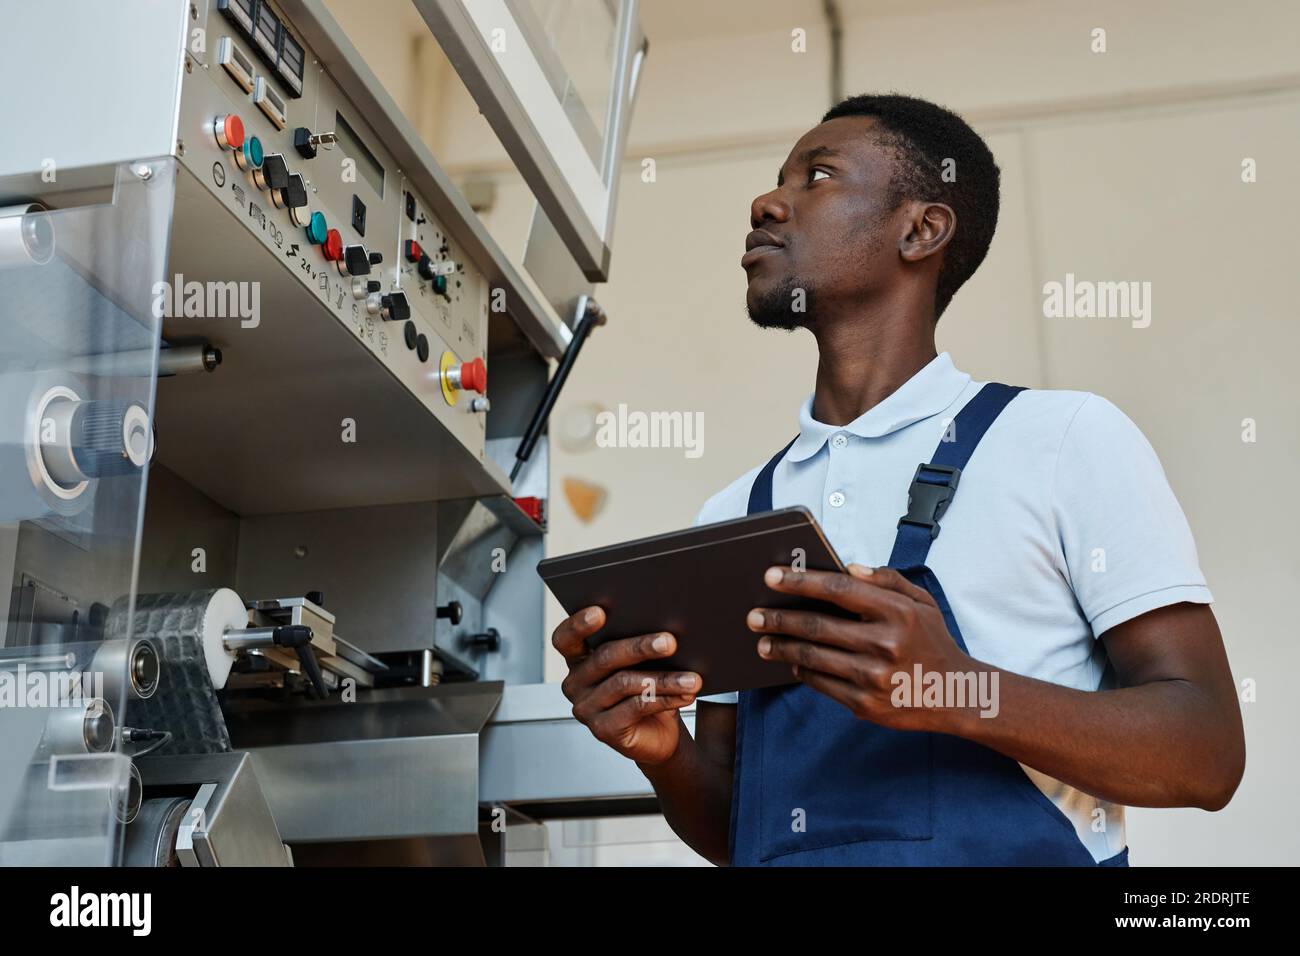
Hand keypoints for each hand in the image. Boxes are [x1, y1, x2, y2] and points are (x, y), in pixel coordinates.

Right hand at [553, 606, 700, 765]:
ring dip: (664, 679)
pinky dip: (665, 699)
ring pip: (625, 683)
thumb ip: (639, 645)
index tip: (600, 612)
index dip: (578, 624)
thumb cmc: (648, 689)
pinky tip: (685, 694)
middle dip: (640, 647)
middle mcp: (575, 683)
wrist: (658, 734)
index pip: (565, 638)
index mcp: (578, 659)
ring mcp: (586, 708)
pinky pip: (636, 707)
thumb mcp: (642, 664)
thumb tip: (664, 629)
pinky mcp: (603, 730)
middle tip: (670, 642)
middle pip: (604, 657)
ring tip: (692, 678)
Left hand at [747, 564, 975, 730]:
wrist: (957, 695)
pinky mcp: (865, 705)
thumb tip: (848, 568)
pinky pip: (821, 684)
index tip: (772, 576)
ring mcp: (873, 677)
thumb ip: (887, 579)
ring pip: (813, 657)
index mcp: (897, 613)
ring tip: (762, 640)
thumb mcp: (921, 602)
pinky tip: (791, 661)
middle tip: (753, 614)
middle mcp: (884, 644)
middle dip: (778, 618)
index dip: (802, 581)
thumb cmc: (933, 643)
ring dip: (781, 647)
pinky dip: (802, 670)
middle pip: (817, 626)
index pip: (839, 590)